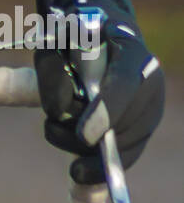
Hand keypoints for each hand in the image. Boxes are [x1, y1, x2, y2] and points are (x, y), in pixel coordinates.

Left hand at [32, 0, 164, 184]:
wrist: (99, 34)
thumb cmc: (74, 34)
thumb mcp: (55, 38)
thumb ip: (51, 67)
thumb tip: (58, 110)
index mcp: (132, 51)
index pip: (124, 85)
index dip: (106, 112)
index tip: (84, 135)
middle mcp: (150, 81)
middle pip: (125, 123)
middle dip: (86, 135)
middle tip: (50, 129)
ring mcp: (152, 106)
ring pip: (126, 144)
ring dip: (88, 150)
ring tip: (53, 131)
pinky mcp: (144, 127)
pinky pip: (127, 155)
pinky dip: (101, 166)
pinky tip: (79, 169)